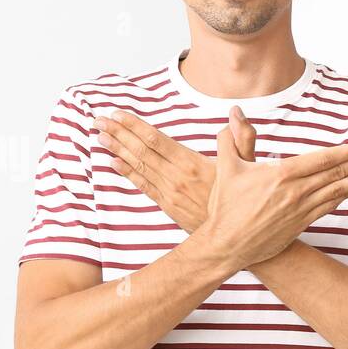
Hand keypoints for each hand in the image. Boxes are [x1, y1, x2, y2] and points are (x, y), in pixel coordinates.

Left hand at [94, 106, 257, 232]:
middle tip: (98, 121)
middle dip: (118, 133)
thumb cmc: (244, 198)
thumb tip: (236, 112)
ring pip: (139, 167)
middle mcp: (177, 177)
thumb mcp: (248, 164)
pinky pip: (144, 186)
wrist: (237, 236)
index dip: (134, 126)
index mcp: (192, 163)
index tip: (116, 114)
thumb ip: (242, 137)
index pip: (155, 139)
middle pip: (141, 151)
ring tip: (100, 136)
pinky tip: (114, 162)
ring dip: (117, 150)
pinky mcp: (168, 205)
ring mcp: (170, 193)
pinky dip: (128, 173)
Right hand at [201, 125, 347, 271]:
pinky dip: (345, 197)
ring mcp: (300, 210)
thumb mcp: (226, 167)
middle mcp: (296, 192)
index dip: (347, 152)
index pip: (323, 159)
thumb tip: (234, 112)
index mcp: (281, 174)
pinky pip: (329, 207)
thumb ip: (233, 138)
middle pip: (336, 174)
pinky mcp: (300, 225)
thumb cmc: (225, 206)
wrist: (226, 245)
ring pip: (337, 191)